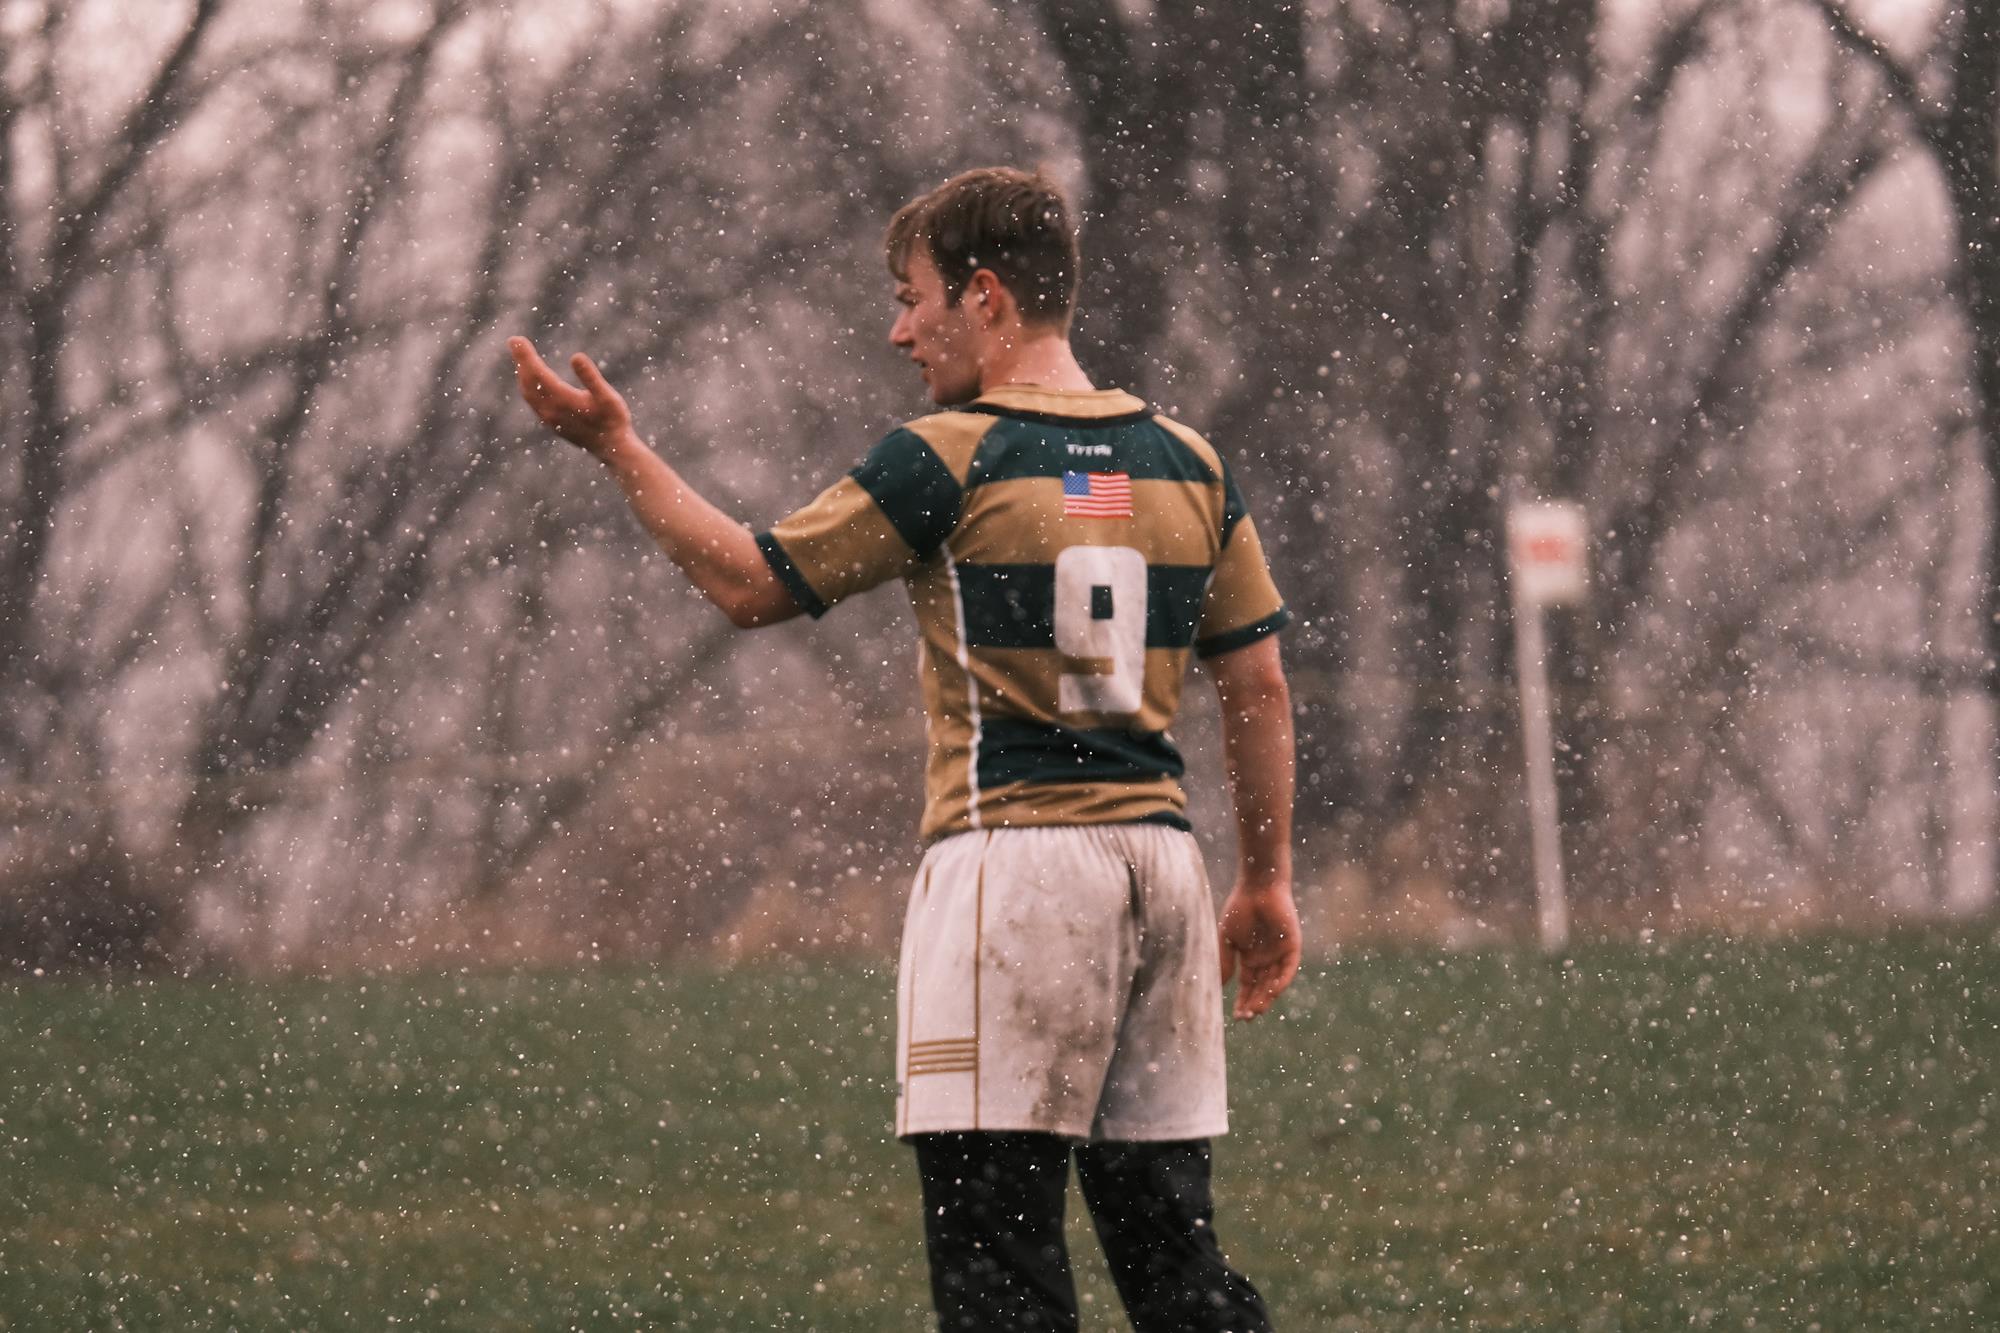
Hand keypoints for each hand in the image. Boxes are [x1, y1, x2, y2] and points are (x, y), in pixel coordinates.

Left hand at [508, 336, 633, 456]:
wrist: (612, 449)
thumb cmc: (614, 420)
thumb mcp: (607, 396)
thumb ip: (590, 377)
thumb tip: (575, 356)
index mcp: (562, 400)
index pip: (537, 373)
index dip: (525, 356)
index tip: (516, 339)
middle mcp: (551, 410)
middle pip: (528, 381)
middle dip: (521, 361)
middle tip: (514, 341)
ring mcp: (550, 419)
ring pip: (528, 393)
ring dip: (523, 374)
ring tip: (521, 358)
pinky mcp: (552, 424)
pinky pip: (533, 402)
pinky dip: (528, 387)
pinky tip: (531, 381)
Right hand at [1217, 882, 1300, 1019]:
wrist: (1257, 887)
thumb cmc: (1239, 909)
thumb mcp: (1227, 940)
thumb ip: (1225, 962)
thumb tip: (1218, 987)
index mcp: (1250, 958)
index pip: (1247, 986)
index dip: (1242, 1001)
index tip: (1235, 1016)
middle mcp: (1266, 959)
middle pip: (1261, 988)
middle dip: (1253, 1003)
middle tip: (1245, 1018)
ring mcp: (1279, 954)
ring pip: (1274, 982)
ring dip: (1266, 997)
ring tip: (1256, 1010)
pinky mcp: (1292, 946)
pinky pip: (1288, 969)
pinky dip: (1281, 980)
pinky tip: (1272, 991)